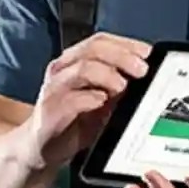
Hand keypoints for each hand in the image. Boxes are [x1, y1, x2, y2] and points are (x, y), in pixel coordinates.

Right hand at [21, 33, 150, 170]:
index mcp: (74, 60)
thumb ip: (118, 85)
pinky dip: (91, 98)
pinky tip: (102, 102)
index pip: (101, 41)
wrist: (41, 147)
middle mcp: (62, 68)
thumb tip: (144, 77)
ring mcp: (55, 87)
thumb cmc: (74, 119)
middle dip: (121, 56)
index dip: (126, 44)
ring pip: (83, 69)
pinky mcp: (51, 109)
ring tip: (123, 86)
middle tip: (142, 69)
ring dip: (108, 75)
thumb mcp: (102, 99)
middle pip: (94, 49)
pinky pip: (72, 99)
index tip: (147, 53)